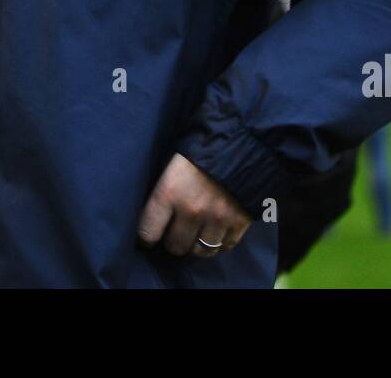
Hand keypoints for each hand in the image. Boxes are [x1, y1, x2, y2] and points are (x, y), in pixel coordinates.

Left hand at [137, 152, 251, 257]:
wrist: (243, 138)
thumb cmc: (201, 148)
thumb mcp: (174, 164)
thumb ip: (165, 191)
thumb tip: (156, 215)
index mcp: (170, 192)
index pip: (148, 232)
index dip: (147, 237)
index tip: (149, 236)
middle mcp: (191, 210)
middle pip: (175, 246)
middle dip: (174, 241)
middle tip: (177, 233)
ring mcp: (217, 218)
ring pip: (200, 252)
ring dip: (197, 246)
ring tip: (196, 235)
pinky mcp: (239, 222)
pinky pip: (225, 247)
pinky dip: (219, 243)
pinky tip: (216, 233)